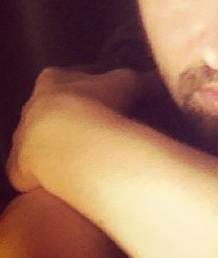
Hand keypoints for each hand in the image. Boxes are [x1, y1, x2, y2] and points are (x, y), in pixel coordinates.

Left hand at [7, 67, 156, 192]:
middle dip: (67, 117)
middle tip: (95, 128)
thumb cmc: (97, 104)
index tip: (100, 96)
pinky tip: (70, 179)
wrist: (70, 145)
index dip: (80, 86)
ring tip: (86, 157)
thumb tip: (161, 78)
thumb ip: (143, 80)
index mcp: (51, 81)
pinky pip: (32, 172)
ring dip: (58, 147)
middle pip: (46, 109)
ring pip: (37, 141)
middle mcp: (30, 107)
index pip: (62, 78)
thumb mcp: (128, 83)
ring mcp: (21, 139)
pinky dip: (48, 175)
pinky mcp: (17, 169)